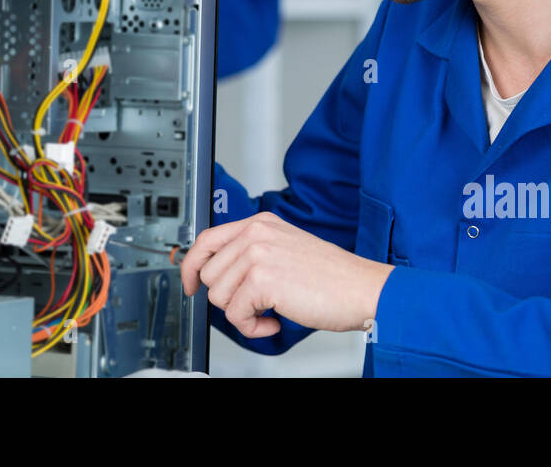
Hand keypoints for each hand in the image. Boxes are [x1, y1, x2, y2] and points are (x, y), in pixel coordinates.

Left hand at [179, 212, 394, 337]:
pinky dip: (253, 328)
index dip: (191, 265)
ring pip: (218, 296)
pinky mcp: (262, 279)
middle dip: (228, 298)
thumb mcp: (285, 249)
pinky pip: (235, 316)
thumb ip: (253, 252)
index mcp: (260, 223)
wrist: (361, 288)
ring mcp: (257, 254)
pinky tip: (275, 320)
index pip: (206, 239)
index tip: (189, 283)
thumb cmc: (332, 277)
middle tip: (257, 305)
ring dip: (243, 314)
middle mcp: (256, 233)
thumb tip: (219, 275)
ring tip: (270, 311)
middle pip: (209, 274)